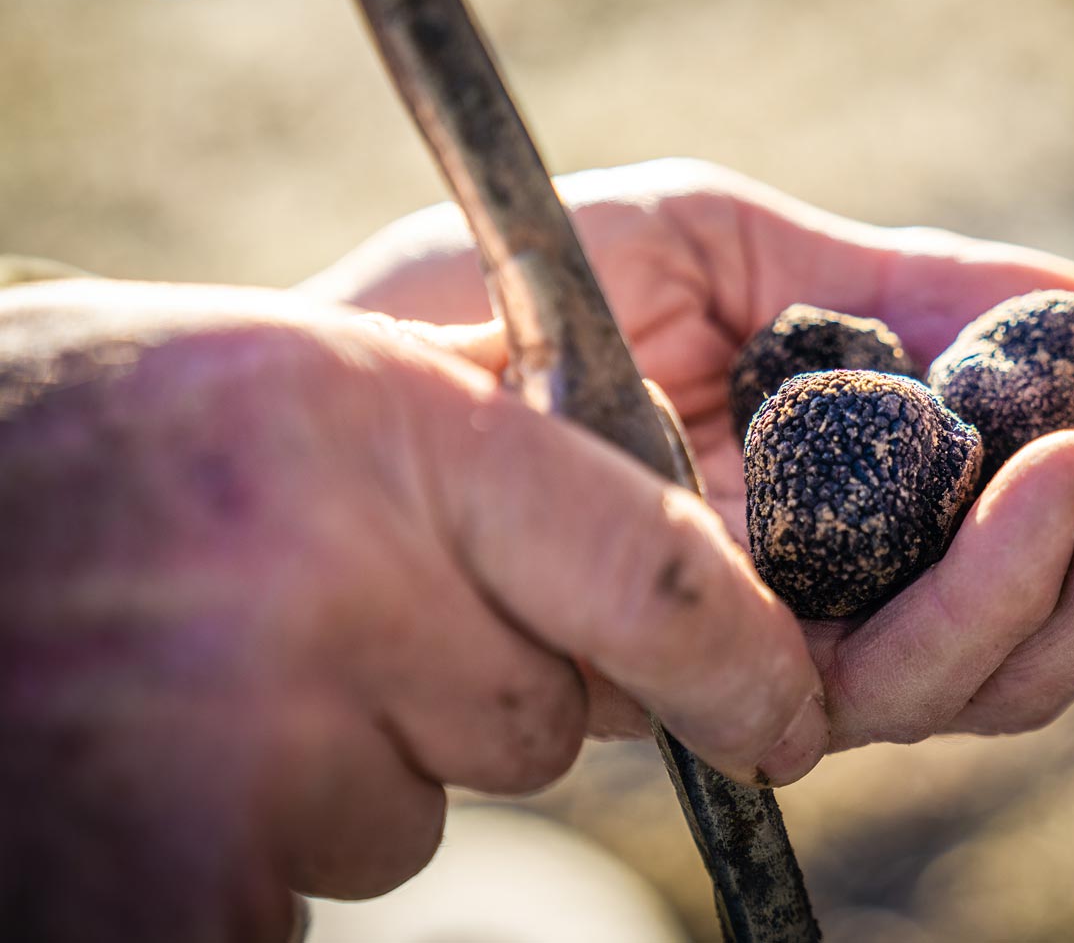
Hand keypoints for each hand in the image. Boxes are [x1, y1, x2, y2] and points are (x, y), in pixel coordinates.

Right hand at [0, 278, 823, 939]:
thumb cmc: (105, 424)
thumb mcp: (304, 372)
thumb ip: (481, 447)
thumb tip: (671, 553)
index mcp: (380, 427)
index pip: (652, 575)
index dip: (739, 662)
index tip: (780, 714)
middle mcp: (330, 583)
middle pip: (537, 714)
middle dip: (471, 684)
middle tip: (328, 615)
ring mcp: (245, 743)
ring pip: (418, 804)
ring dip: (353, 760)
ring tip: (211, 669)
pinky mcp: (163, 874)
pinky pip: (307, 887)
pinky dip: (253, 842)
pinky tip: (158, 757)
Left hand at [304, 158, 1073, 750]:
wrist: (366, 360)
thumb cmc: (535, 290)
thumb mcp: (733, 241)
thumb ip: (906, 284)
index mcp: (870, 490)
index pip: (1059, 517)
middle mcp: (853, 585)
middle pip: (1073, 612)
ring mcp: (801, 645)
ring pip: (1019, 666)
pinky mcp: (736, 690)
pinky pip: (906, 682)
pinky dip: (998, 589)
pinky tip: (1056, 476)